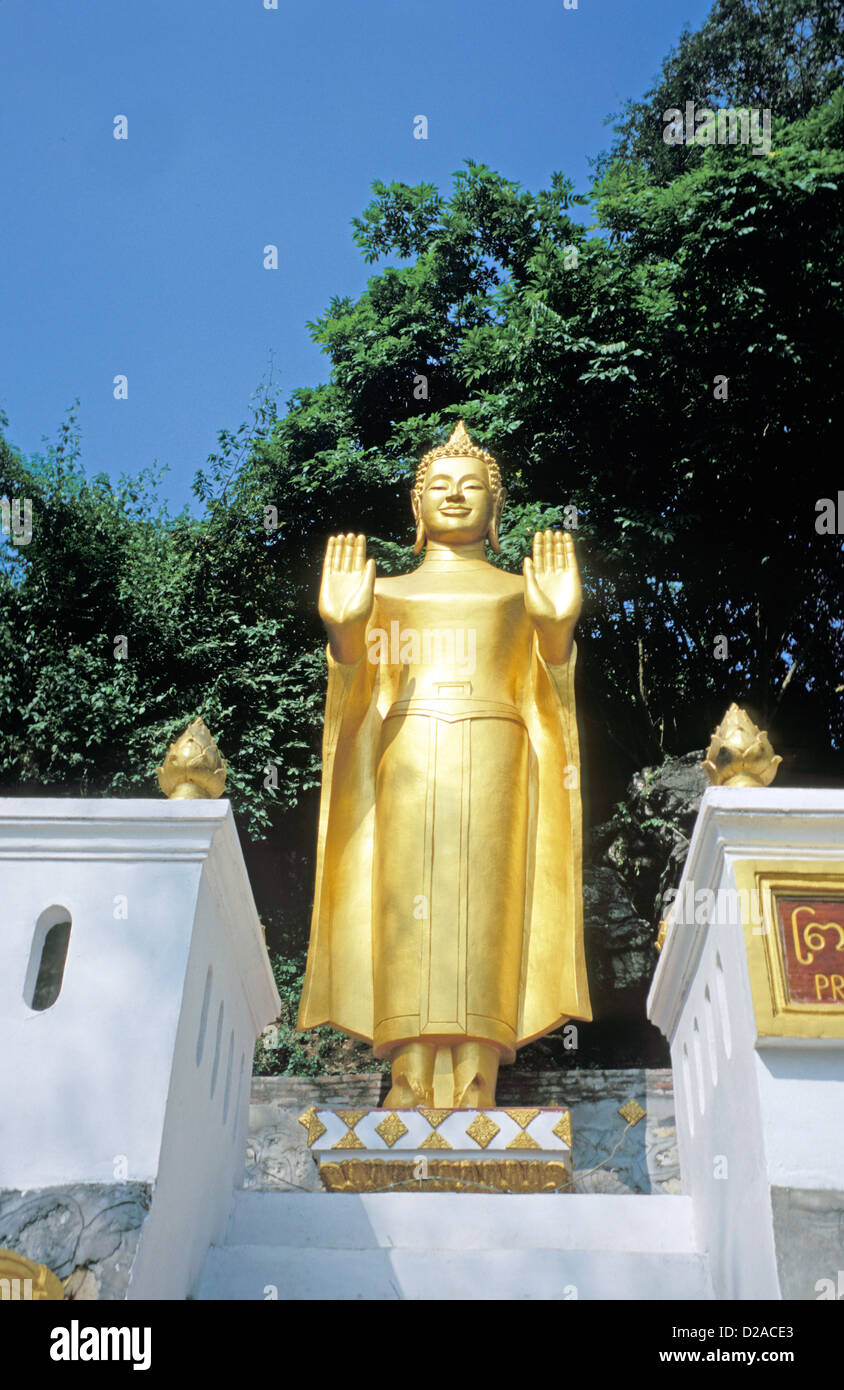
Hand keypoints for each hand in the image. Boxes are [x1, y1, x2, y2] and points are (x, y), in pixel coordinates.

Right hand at [319, 533, 375, 664]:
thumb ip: (369, 575)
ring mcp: (338, 579)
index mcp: (361, 580)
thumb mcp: (367, 591)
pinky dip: (330, 553)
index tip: (360, 536)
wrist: (343, 625)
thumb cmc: (359, 612)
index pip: (360, 559)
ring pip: (339, 559)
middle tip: (351, 534)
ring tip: (341, 535)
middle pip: (349, 557)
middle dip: (350, 546)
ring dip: (340, 547)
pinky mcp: (327, 581)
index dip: (360, 548)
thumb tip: (371, 560)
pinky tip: (331, 544)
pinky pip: (329, 564)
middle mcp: (349, 578)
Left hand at [523, 530, 580, 664]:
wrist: (555, 625)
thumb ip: (529, 574)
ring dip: (558, 544)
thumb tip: (527, 558)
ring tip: (557, 532)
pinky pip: (571, 560)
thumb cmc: (539, 612)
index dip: (538, 546)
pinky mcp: (573, 578)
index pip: (538, 558)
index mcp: (537, 579)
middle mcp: (550, 576)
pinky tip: (567, 539)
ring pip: (560, 556)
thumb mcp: (530, 591)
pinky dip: (569, 549)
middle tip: (548, 530)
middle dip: (548, 543)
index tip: (538, 534)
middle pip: (549, 555)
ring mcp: (562, 576)